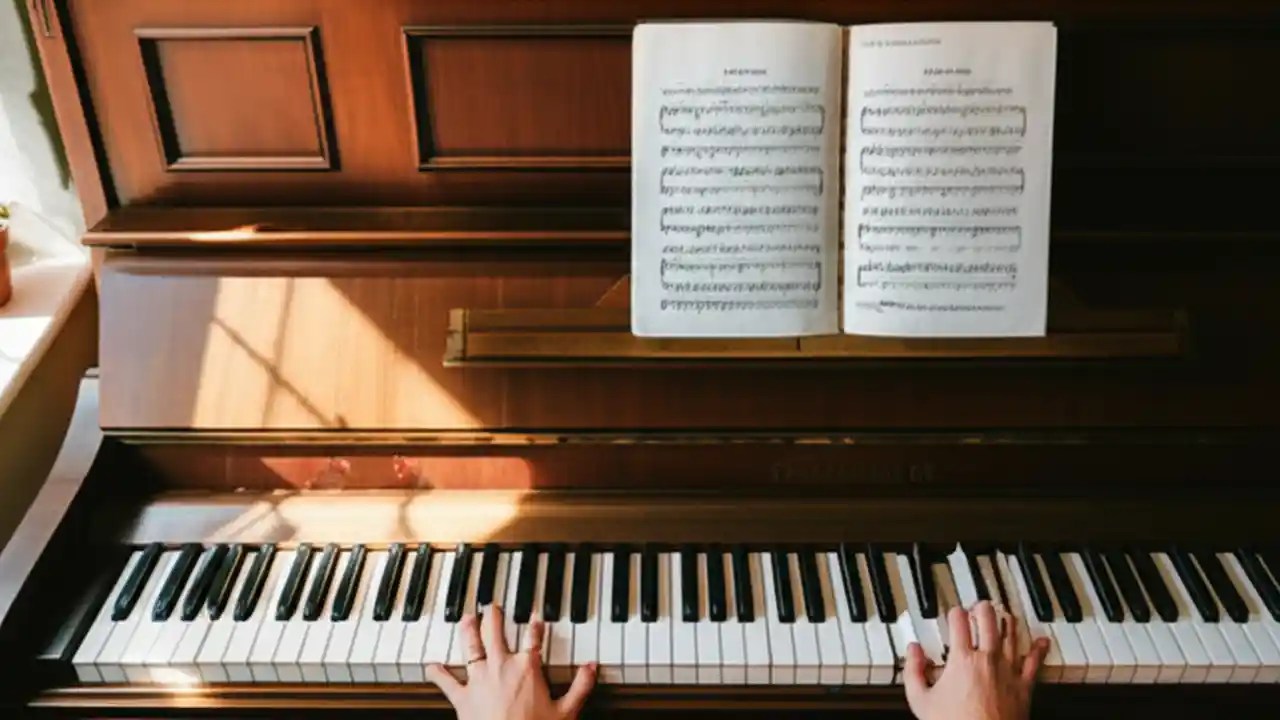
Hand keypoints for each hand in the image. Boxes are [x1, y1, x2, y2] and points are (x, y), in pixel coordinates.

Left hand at [425, 606, 596, 719]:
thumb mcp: (566, 712)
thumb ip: (580, 687)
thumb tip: (592, 667)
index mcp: (527, 668)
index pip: (534, 638)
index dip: (536, 624)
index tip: (536, 615)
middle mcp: (501, 667)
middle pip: (496, 633)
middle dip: (494, 616)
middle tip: (492, 606)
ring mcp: (479, 680)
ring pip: (471, 647)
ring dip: (468, 630)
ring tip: (467, 618)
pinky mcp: (462, 697)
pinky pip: (446, 681)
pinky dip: (438, 672)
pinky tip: (431, 664)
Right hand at [904, 600, 1050, 719]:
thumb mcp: (920, 701)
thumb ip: (913, 671)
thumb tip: (913, 650)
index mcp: (962, 659)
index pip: (959, 622)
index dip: (954, 612)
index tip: (953, 614)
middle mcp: (987, 659)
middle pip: (989, 620)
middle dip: (983, 609)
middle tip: (979, 607)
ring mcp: (1008, 671)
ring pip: (1012, 635)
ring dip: (1007, 621)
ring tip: (1004, 614)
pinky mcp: (1024, 687)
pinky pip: (1034, 663)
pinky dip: (1038, 649)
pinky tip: (1041, 641)